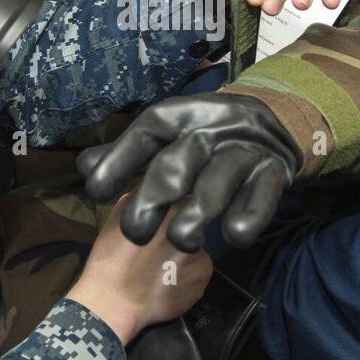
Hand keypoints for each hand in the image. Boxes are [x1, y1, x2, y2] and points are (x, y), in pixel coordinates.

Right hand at [65, 194, 213, 343]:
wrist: (113, 300)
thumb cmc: (111, 256)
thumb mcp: (121, 214)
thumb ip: (145, 197)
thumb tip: (160, 189)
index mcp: (171, 204)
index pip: (187, 195)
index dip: (178, 205)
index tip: (168, 218)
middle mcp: (191, 223)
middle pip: (195, 219)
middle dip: (183, 227)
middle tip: (163, 243)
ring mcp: (201, 248)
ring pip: (198, 243)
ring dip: (186, 250)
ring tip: (164, 265)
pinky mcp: (204, 272)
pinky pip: (201, 265)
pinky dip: (190, 271)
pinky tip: (170, 279)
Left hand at [77, 94, 298, 252]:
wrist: (273, 120)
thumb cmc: (203, 137)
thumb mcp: (165, 137)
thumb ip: (125, 154)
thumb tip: (86, 168)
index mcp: (176, 118)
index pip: (143, 135)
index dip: (118, 162)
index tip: (96, 193)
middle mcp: (208, 130)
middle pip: (176, 164)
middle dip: (152, 199)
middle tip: (136, 234)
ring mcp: (243, 150)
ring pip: (217, 183)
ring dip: (197, 215)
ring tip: (181, 242)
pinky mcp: (273, 172)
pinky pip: (260, 197)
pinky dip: (247, 217)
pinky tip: (232, 236)